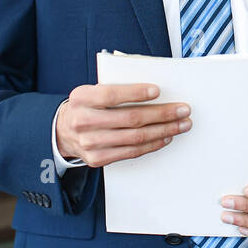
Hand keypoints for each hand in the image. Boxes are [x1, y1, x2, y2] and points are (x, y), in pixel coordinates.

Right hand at [55, 83, 190, 167]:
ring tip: (181, 124)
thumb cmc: (88, 106)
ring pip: (135, 138)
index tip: (158, 90)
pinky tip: (165, 137)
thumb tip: (155, 90)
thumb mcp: (93, 91)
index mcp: (81, 98)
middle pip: (130, 118)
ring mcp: (90, 143)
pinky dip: (152, 144)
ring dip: (163, 130)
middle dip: (162, 114)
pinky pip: (131, 152)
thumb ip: (117, 87)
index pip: (111, 95)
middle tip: (183, 109)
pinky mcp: (97, 159)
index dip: (136, 93)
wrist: (63, 131)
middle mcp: (83, 121)